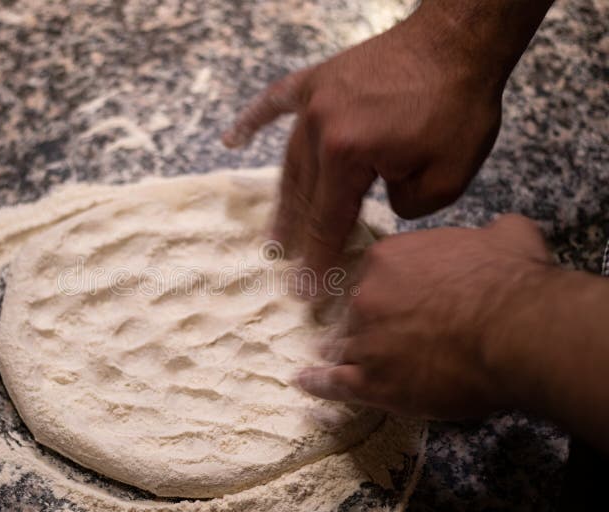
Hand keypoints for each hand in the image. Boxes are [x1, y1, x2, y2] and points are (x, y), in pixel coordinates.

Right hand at [223, 5, 503, 277]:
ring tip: (274, 231)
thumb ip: (404, 209)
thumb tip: (381, 206)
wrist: (459, 41)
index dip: (319, 258)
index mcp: (347, 154)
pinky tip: (232, 140)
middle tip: (284, 266)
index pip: (328, 220)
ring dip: (283, 198)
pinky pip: (275, 102)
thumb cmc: (459, 106)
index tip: (306, 290)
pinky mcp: (318, 79)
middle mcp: (319, 128)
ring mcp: (313, 100)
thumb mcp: (446, 178)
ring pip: (291, 160)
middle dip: (297, 236)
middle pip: (304, 194)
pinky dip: (253, 121)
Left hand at [296, 215, 553, 418]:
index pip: (371, 274)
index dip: (383, 291)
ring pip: (341, 347)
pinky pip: (331, 383)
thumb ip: (490, 233)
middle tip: (383, 336)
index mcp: (388, 258)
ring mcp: (364, 340)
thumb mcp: (507, 236)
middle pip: (352, 311)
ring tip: (336, 361)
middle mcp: (366, 296)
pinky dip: (317, 383)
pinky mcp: (369, 381)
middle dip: (365, 323)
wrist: (519, 333)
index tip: (393, 302)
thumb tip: (500, 230)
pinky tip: (306, 383)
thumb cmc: (514, 283)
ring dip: (342, 353)